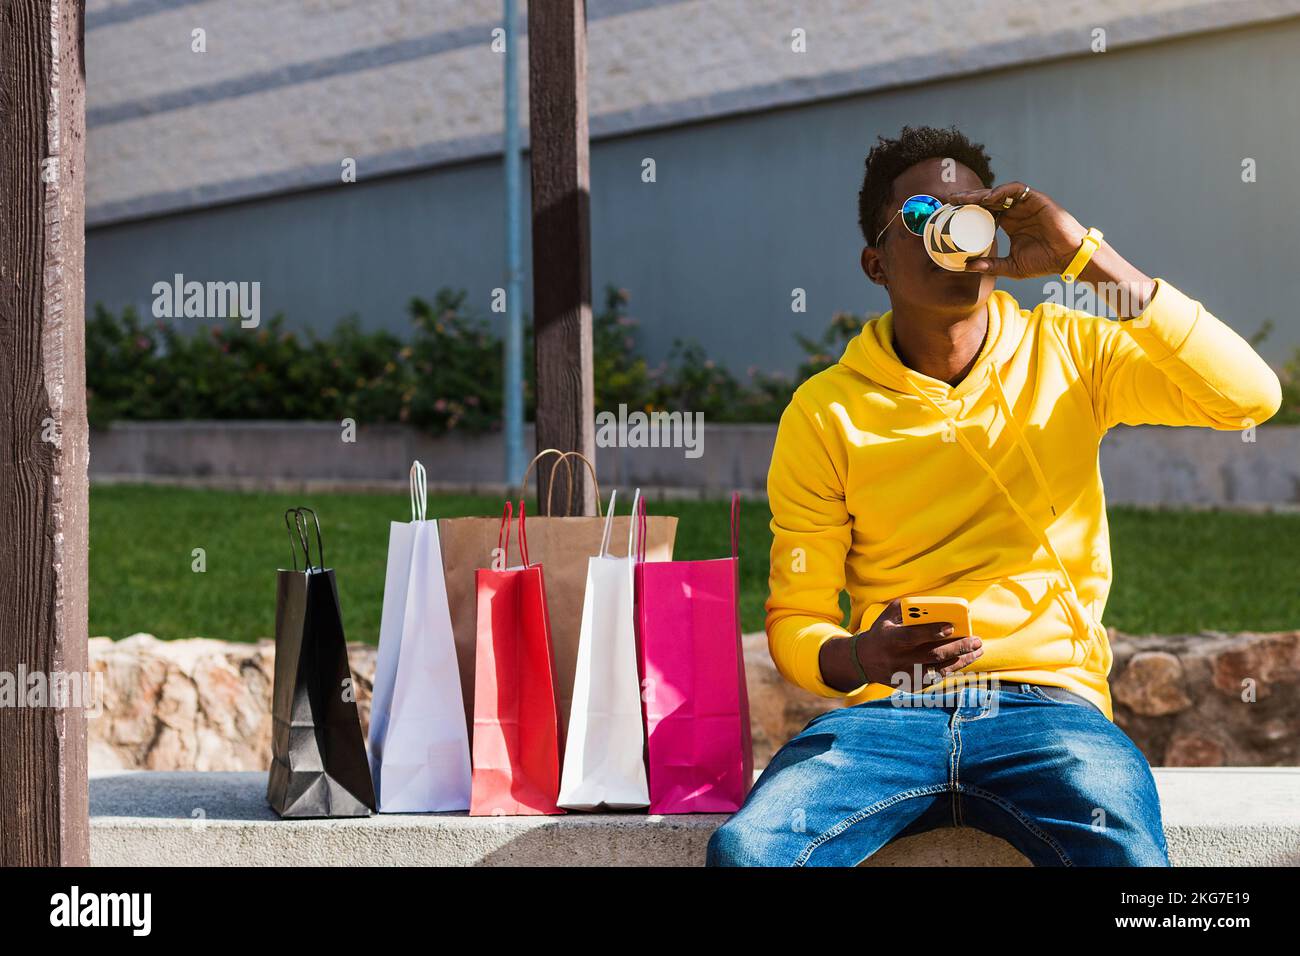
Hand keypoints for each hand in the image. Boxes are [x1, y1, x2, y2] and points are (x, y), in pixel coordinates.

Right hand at [819, 599, 983, 692]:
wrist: (864, 660)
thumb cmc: (883, 631)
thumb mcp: (888, 615)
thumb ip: (910, 607)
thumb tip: (938, 605)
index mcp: (890, 639)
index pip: (913, 637)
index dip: (932, 632)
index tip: (951, 626)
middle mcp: (897, 659)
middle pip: (933, 655)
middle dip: (958, 647)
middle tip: (976, 640)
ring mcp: (904, 675)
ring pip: (939, 670)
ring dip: (961, 661)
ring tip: (977, 651)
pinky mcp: (910, 685)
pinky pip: (936, 678)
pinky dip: (951, 669)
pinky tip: (963, 660)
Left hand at [947, 181, 1086, 278]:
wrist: (1067, 258)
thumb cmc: (1043, 262)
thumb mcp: (1011, 266)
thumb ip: (990, 265)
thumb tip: (966, 267)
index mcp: (1009, 224)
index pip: (984, 213)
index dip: (968, 211)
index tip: (951, 214)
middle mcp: (1015, 212)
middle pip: (988, 200)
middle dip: (969, 199)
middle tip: (951, 200)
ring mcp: (1025, 204)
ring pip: (999, 193)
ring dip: (981, 194)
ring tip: (965, 199)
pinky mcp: (1036, 199)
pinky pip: (1016, 189)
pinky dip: (1002, 190)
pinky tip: (989, 198)